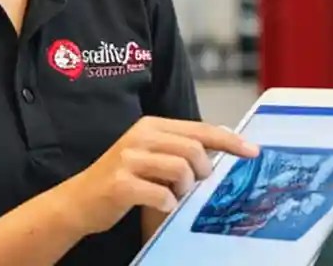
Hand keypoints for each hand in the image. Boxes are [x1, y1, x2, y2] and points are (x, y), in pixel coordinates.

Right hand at [60, 117, 259, 235]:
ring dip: (184, 190)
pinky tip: (160, 206)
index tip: (253, 152)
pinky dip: (167, 205)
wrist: (79, 200)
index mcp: (150, 126)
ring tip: (173, 195)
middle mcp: (139, 137)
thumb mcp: (150, 155)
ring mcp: (128, 160)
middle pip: (194, 150)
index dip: (230, 141)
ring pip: (181, 171)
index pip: (200, 129)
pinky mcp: (121, 184)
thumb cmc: (122, 179)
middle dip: (202, 172)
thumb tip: (220, 150)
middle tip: (193, 185)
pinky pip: (162, 196)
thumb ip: (179, 149)